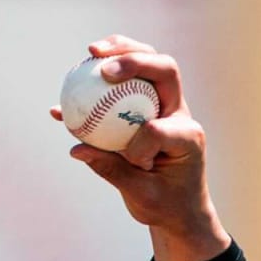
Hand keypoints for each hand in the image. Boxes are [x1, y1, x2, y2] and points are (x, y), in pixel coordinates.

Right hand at [52, 35, 229, 260]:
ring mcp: (166, 107)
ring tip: (92, 51)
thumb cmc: (168, 206)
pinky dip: (103, 74)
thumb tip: (76, 148)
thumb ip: (112, 171)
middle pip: (164, 70)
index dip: (137, 145)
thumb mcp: (143, 196)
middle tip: (102, 65)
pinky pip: (127, 82)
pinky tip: (72, 76)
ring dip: (121, 50)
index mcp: (188, 138)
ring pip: (149, 65)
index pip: (157, 127)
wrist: (180, 210)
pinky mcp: (148, 107)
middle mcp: (180, 115)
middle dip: (134, 60)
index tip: (134, 166)